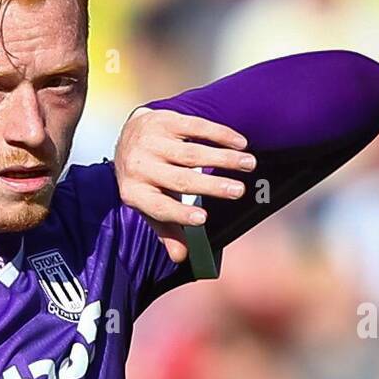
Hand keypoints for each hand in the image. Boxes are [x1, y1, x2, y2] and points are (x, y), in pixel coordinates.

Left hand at [114, 107, 255, 262]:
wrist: (130, 135)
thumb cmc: (146, 178)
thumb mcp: (149, 203)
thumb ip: (167, 229)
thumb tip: (181, 258)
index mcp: (133, 192)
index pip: (158, 207)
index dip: (180, 215)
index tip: (204, 219)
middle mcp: (139, 166)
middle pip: (180, 179)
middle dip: (212, 186)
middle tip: (238, 191)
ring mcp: (152, 141)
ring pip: (193, 153)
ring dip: (224, 158)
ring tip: (249, 164)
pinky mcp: (165, 120)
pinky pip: (196, 127)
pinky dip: (221, 135)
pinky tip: (240, 143)